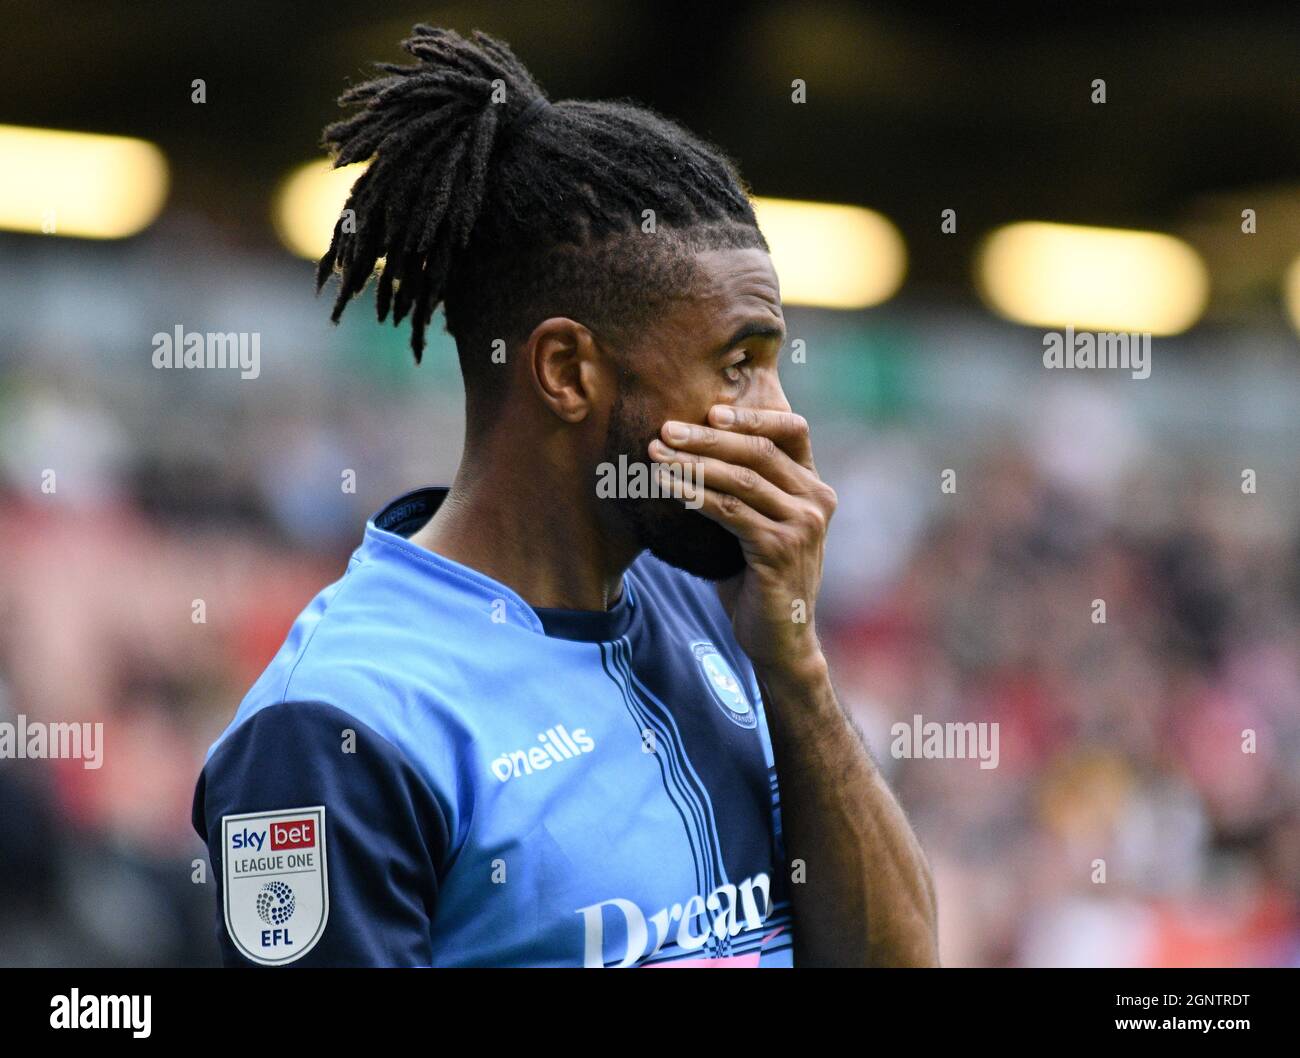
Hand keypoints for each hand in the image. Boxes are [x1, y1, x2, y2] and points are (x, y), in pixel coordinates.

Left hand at [648, 405, 836, 678]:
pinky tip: (668, 489)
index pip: (793, 430)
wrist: (779, 639)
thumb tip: (690, 449)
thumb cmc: (758, 579)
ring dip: (693, 464)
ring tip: (656, 455)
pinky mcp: (780, 549)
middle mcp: (817, 501)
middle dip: (707, 437)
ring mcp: (802, 525)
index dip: (753, 416)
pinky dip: (695, 495)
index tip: (710, 411)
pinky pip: (730, 511)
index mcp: (815, 488)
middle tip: (665, 429)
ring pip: (742, 478)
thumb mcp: (757, 526)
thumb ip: (744, 490)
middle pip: (759, 450)